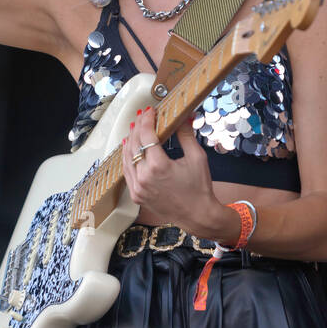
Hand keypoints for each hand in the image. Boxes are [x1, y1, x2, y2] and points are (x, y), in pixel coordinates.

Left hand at [120, 106, 223, 235]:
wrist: (198, 216)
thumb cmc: (200, 188)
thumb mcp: (197, 158)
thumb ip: (186, 135)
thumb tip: (184, 117)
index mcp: (159, 166)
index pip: (146, 136)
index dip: (147, 121)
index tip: (149, 111)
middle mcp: (144, 177)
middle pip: (134, 145)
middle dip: (138, 127)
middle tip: (142, 116)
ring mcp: (138, 188)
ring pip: (127, 158)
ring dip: (130, 141)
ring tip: (134, 128)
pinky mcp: (136, 195)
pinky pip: (127, 172)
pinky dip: (127, 158)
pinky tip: (129, 148)